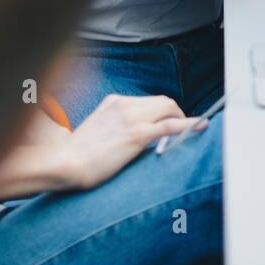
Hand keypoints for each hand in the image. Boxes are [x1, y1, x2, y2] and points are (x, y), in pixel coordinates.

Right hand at [60, 94, 204, 189]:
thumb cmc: (76, 155)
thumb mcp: (97, 130)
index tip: (170, 121)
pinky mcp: (137, 134)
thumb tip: (133, 135)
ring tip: (191, 130)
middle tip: (183, 128)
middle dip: (176, 112)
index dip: (163, 111)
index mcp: (113, 102)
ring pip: (169, 108)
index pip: (148, 100)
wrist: (64, 163)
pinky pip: (171, 125)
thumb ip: (115, 126)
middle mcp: (124, 104)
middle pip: (162, 100)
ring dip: (183, 119)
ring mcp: (131, 118)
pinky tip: (201, 127)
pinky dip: (189, 124)